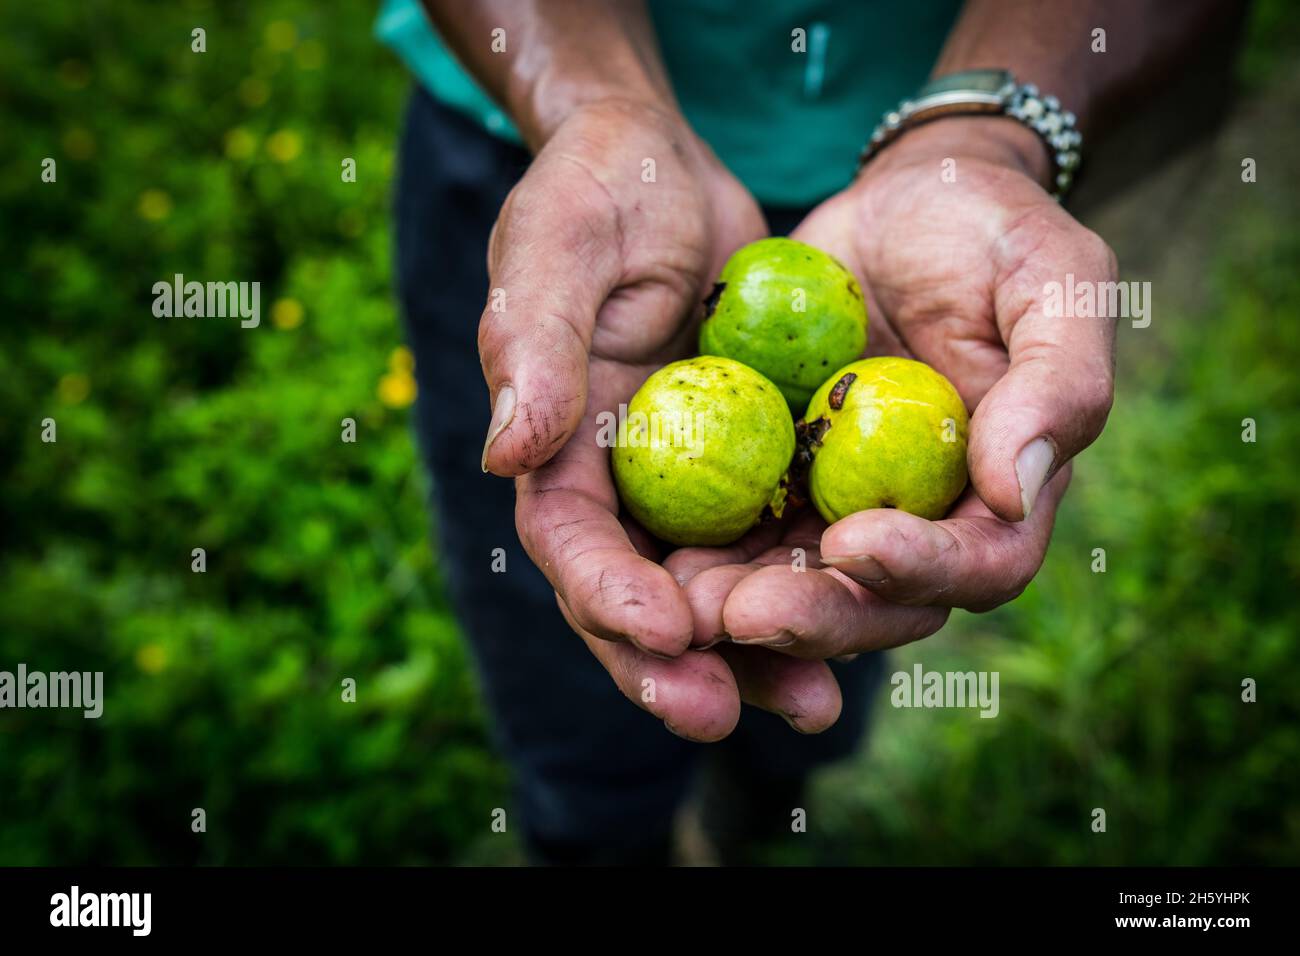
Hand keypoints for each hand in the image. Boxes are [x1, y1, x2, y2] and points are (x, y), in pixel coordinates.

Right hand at [478, 100, 846, 738]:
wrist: (665, 168)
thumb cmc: (596, 192)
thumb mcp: (558, 246)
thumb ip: (531, 345)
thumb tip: (504, 453)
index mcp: (553, 451)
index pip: (568, 543)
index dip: (607, 594)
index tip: (663, 628)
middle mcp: (616, 488)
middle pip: (638, 600)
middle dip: (675, 664)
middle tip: (721, 713)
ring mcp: (687, 486)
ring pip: (715, 595)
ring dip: (756, 657)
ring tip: (812, 704)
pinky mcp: (753, 469)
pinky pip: (781, 545)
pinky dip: (816, 589)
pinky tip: (867, 622)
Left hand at [683, 116, 1115, 661]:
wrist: (901, 201)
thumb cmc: (992, 230)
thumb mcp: (1054, 277)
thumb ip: (1058, 381)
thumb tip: (1014, 494)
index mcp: (1000, 492)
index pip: (981, 563)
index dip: (923, 570)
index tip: (854, 542)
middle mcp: (924, 520)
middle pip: (878, 604)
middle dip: (815, 615)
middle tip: (744, 612)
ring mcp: (842, 505)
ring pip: (797, 586)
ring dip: (743, 607)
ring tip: (686, 605)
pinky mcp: (776, 478)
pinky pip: (736, 531)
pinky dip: (698, 555)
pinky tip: (651, 561)